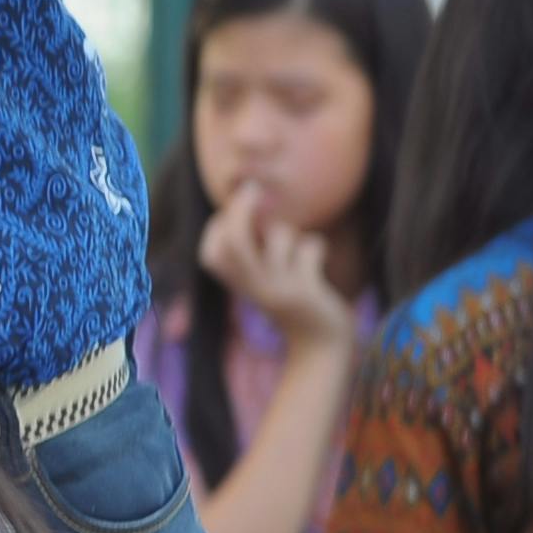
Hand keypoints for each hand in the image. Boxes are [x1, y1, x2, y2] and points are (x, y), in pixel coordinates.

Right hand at [197, 191, 350, 354]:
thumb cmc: (291, 298)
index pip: (211, 250)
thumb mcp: (261, 278)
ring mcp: (279, 290)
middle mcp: (252, 288)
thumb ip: (250, 248)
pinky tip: (317, 262)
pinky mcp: (306, 292)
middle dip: (242, 209)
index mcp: (237, 284)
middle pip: (234, 241)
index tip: (238, 213)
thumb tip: (245, 200)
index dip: (220, 224)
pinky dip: (317, 247)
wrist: (320, 343)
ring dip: (293, 235)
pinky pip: (311, 247)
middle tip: (254, 188)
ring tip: (298, 252)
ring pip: (280, 236)